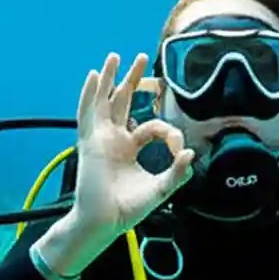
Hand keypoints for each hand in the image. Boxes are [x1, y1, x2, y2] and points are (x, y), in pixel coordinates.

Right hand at [32, 53, 194, 279]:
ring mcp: (100, 138)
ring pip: (103, 101)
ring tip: (114, 56)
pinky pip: (87, 113)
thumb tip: (192, 154)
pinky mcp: (89, 142)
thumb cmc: (127, 209)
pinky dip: (89, 94)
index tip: (179, 148)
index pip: (151, 126)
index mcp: (129, 148)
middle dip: (132, 79)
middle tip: (141, 57)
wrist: (104, 222)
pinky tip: (94, 76)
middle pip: (122, 101)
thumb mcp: (161, 189)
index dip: (168, 131)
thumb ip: (177, 173)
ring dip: (109, 78)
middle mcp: (114, 138)